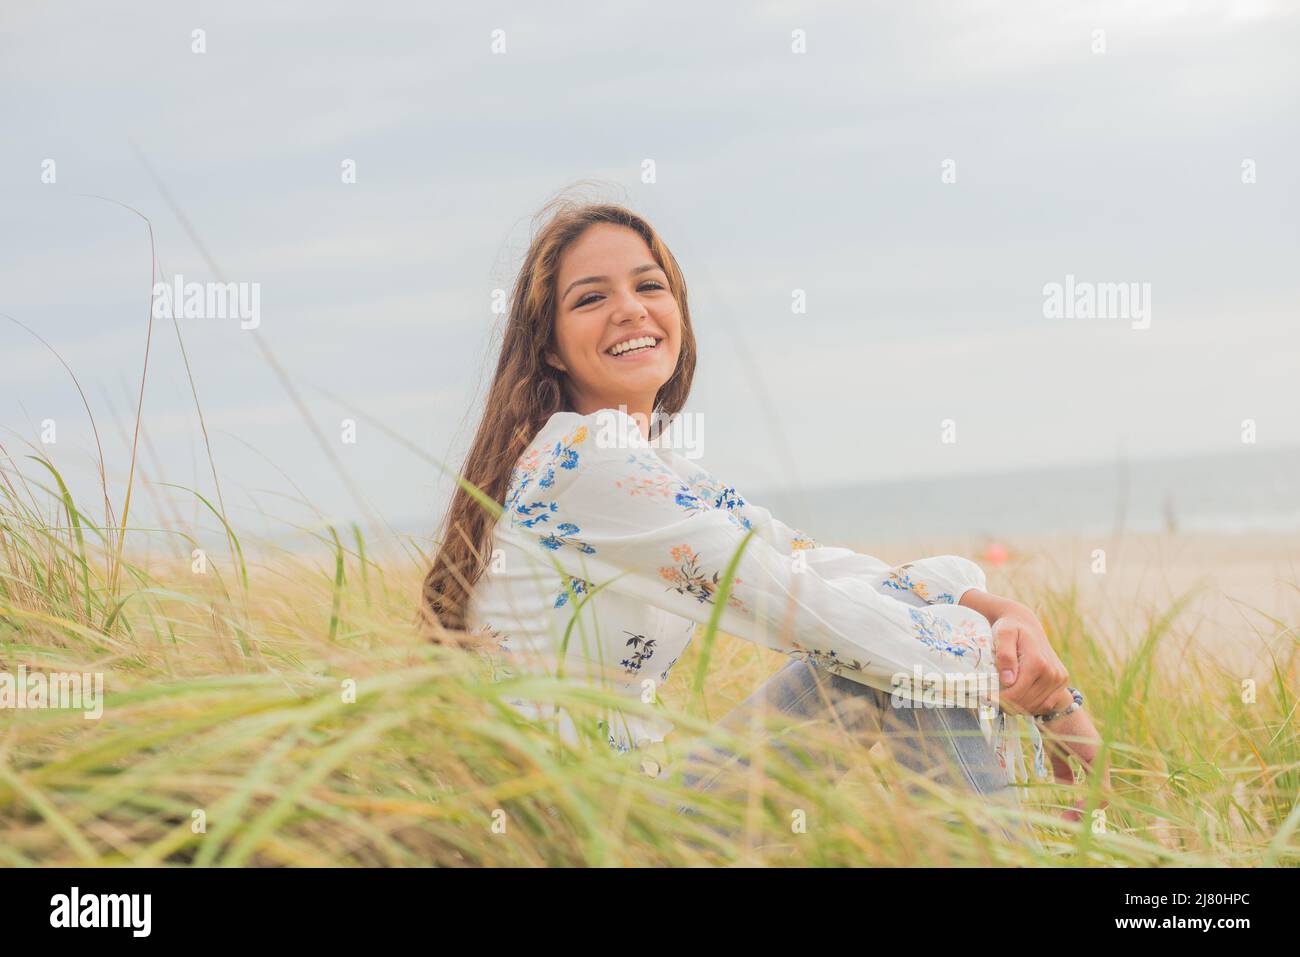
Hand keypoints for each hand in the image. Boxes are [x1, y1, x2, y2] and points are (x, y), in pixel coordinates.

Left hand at [959, 591, 1070, 716]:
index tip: (986, 696)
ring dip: (1019, 706)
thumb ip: (1005, 655)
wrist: (1026, 623)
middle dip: (1007, 704)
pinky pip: (1047, 705)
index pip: (1016, 694)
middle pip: (1026, 703)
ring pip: (1036, 706)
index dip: (999, 699)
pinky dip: (1032, 705)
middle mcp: (1052, 672)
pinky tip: (1019, 696)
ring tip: (1005, 696)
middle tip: (992, 697)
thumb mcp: (1003, 635)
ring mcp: (1059, 678)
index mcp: (1037, 662)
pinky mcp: (1062, 682)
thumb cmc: (1010, 628)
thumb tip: (1008, 680)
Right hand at [1039, 706, 1110, 821]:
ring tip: (1069, 820)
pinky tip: (1076, 807)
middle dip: (1083, 816)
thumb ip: (1063, 771)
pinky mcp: (1097, 756)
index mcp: (1092, 760)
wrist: (1051, 703)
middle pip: (1100, 798)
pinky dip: (1089, 802)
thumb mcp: (1056, 752)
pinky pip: (1100, 788)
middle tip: (1065, 824)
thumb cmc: (1052, 725)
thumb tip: (1064, 790)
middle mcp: (1100, 760)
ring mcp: (1100, 758)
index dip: (1081, 808)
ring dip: (1085, 812)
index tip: (1064, 818)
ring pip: (1102, 796)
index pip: (1094, 793)